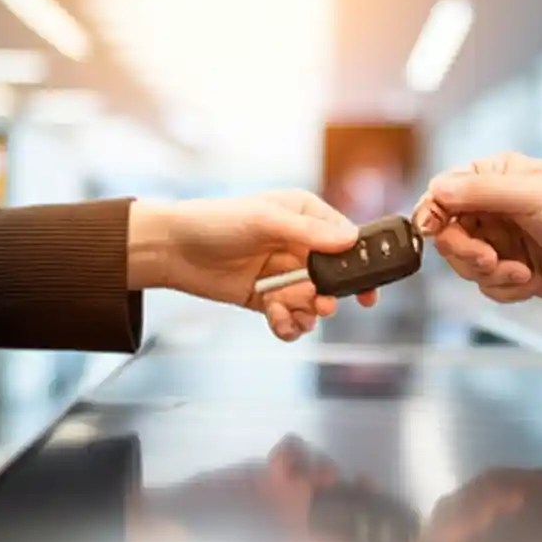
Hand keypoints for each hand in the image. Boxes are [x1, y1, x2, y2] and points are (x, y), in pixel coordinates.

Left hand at [126, 190, 376, 340]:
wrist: (173, 250)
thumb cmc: (216, 222)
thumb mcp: (264, 220)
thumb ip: (308, 233)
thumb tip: (349, 240)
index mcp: (305, 217)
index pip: (345, 239)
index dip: (359, 263)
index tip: (368, 286)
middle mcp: (300, 246)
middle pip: (335, 277)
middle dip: (331, 295)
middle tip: (323, 304)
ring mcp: (285, 275)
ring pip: (315, 303)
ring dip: (307, 313)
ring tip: (287, 311)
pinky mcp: (268, 299)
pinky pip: (292, 318)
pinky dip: (288, 325)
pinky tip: (275, 319)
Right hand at [413, 152, 541, 303]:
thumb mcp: (530, 195)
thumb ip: (480, 191)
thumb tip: (435, 189)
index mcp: (491, 177)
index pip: (442, 193)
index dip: (432, 213)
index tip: (432, 230)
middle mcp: (489, 208)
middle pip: (446, 235)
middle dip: (466, 252)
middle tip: (489, 259)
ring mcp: (497, 240)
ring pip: (463, 264)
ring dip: (490, 273)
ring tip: (520, 272)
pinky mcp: (508, 268)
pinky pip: (485, 285)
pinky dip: (505, 287)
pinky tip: (530, 279)